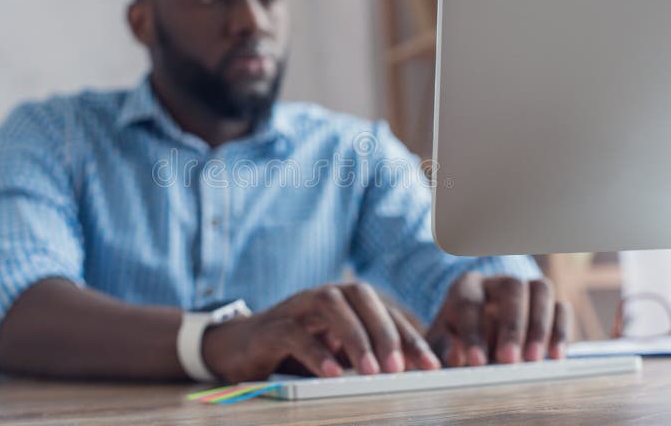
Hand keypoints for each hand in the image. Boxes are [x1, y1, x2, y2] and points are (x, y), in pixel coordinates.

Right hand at [201, 282, 440, 382]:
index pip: (384, 311)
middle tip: (399, 368)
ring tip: (370, 371)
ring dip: (355, 337)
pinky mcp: (272, 327)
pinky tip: (332, 374)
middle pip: (361, 296)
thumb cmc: (296, 350)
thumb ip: (364, 356)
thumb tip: (407, 374)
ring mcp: (296, 307)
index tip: (431, 365)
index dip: (409, 336)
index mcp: (345, 301)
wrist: (239, 347)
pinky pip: (295, 332)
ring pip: (331, 306)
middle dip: (384, 330)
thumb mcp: (336, 352)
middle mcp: (323, 296)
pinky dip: (316, 352)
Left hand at [426, 272, 571, 366]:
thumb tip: (455, 356)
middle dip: (512, 324)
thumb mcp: (440, 346)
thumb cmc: (453, 343)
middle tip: (509, 360)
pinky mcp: (548, 305)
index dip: (473, 332)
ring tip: (533, 360)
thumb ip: (442, 351)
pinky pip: (560, 307)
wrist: (475, 341)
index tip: (477, 362)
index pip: (469, 302)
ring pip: (541, 289)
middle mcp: (497, 281)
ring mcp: (526, 290)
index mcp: (465, 286)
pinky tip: (555, 357)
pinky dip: (560, 330)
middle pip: (512, 287)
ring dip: (539, 325)